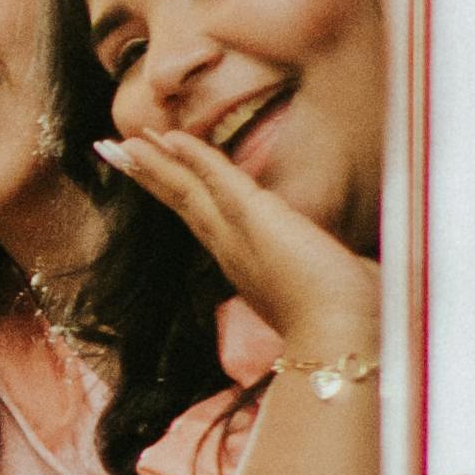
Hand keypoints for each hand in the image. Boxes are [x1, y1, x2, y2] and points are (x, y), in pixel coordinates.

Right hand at [94, 127, 379, 365]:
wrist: (341, 337)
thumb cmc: (348, 322)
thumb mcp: (336, 290)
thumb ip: (337, 277)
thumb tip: (363, 274)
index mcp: (247, 268)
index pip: (205, 222)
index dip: (177, 197)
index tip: (154, 180)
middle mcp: (231, 252)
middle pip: (180, 204)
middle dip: (147, 176)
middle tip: (112, 152)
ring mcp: (237, 235)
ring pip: (185, 191)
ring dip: (153, 164)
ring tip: (120, 143)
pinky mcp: (253, 217)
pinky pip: (213, 179)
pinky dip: (190, 157)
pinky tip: (167, 137)